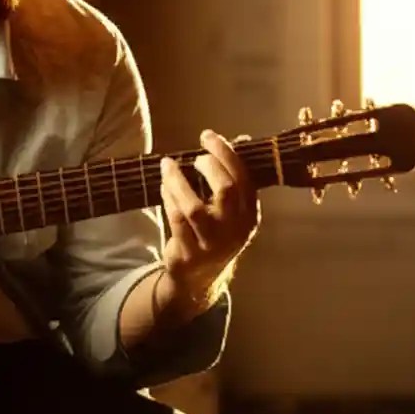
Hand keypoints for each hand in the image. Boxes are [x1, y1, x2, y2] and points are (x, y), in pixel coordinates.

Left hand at [159, 130, 259, 298]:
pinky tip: (164, 187)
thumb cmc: (216, 232)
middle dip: (207, 165)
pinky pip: (175, 220)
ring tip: (167, 166)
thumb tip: (239, 139)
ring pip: (194, 207)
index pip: (243, 177)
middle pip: (224, 189)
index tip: (208, 136)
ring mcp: (212, 244)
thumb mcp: (232, 209)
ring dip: (178, 182)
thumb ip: (234, 177)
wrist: (200, 277)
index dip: (225, 152)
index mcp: (250, 215)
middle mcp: (235, 230)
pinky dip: (168, 199)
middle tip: (194, 157)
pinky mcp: (189, 254)